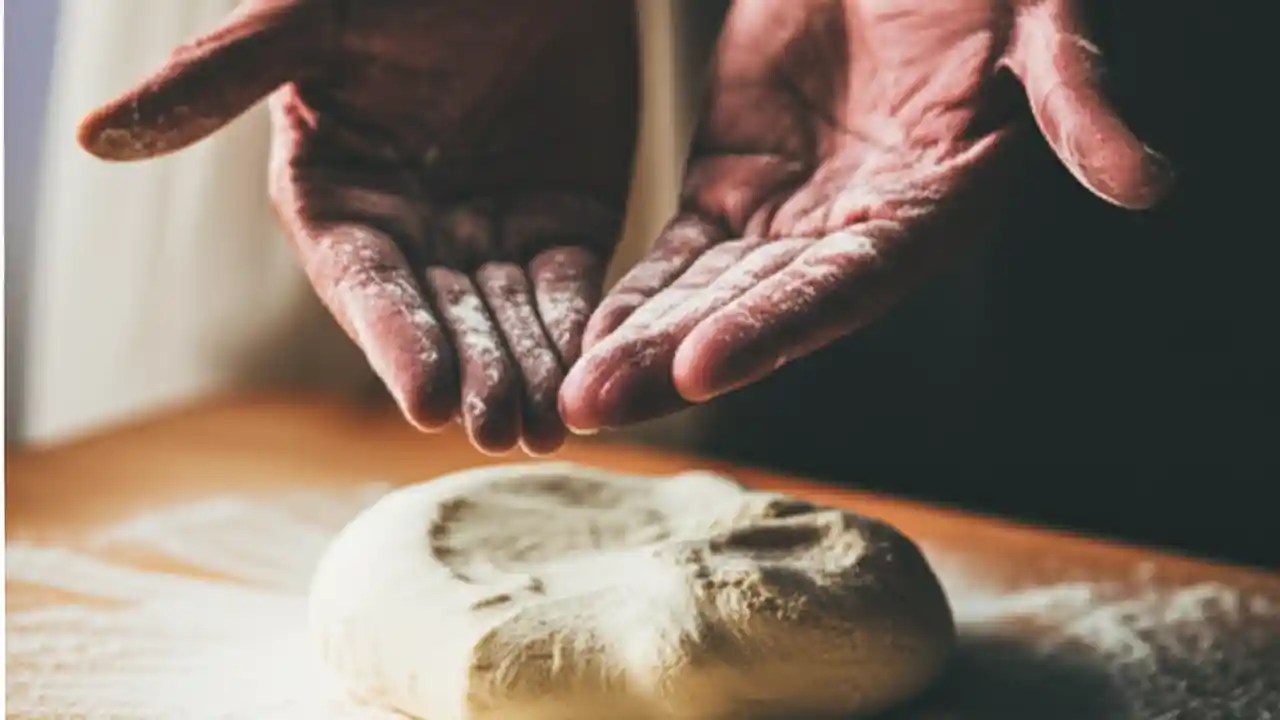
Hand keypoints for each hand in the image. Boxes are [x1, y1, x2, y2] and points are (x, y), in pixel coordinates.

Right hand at [79, 0, 637, 453]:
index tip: (428, 396)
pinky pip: (571, 289)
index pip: (366, 286)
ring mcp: (490, 238)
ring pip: (508, 320)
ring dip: (527, 374)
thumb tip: (89, 138)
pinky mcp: (564, 227)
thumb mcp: (311, 19)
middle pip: (442, 320)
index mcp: (341, 202)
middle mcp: (414, 236)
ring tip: (546, 429)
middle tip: (497, 430)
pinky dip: (581, 332)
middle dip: (472, 374)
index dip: (396, 339)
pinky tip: (593, 379)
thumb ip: (219, 77)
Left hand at [560, 0, 1169, 429]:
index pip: (846, 284)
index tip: (701, 367)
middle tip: (595, 407)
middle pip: (759, 313)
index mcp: (930, 210)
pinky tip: (584, 336)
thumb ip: (1070, 96)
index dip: (777, 327)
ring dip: (640, 347)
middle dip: (676, 362)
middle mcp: (854, 235)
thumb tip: (1150, 183)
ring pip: (706, 297)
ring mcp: (787, 219)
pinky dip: (635, 295)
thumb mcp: (1034, 18)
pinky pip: (679, 255)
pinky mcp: (732, 187)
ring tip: (573, 395)